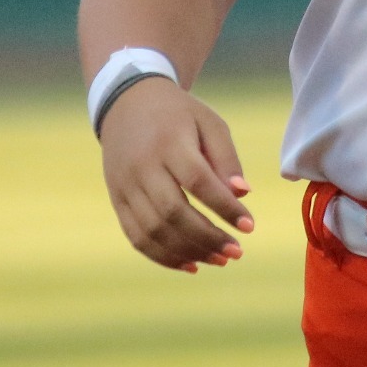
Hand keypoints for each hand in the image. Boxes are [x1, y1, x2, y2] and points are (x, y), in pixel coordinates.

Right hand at [97, 79, 254, 270]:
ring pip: (153, 230)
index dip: (224, 207)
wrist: (127, 102)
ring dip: (188, 252)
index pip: (198, 181)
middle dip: (207, 238)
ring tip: (219, 260)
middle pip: (173, 212)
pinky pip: (137, 237)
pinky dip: (163, 257)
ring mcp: (125, 186)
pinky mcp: (116, 200)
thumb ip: (226, 158)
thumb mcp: (209, 123)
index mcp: (169, 142)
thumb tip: (242, 194)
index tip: (249, 226)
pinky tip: (191, 264)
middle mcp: (143, 166)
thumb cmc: (178, 115)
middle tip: (237, 251)